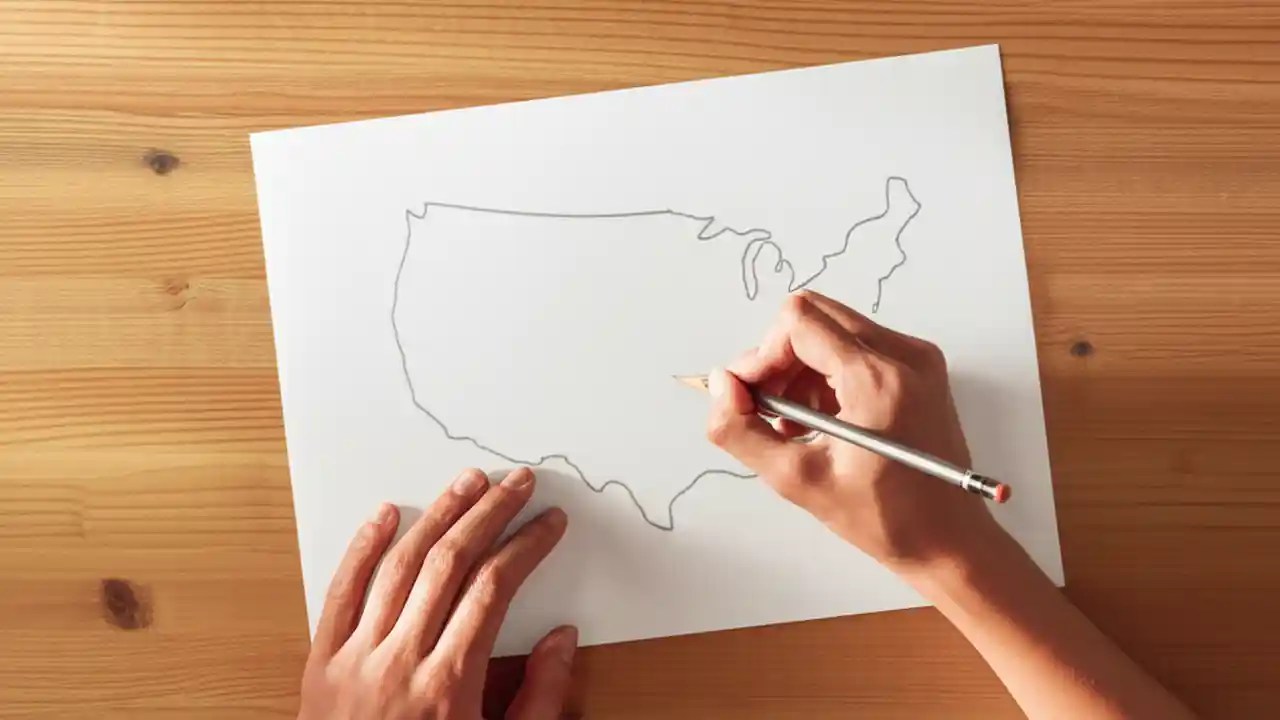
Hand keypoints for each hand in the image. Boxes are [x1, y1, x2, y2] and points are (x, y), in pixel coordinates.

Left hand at [298, 467, 574, 719]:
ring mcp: (356, 659)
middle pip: (451, 563)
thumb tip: (563, 640)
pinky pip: (341, 592)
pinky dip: (362, 548)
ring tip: (466, 484)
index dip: (527, 545)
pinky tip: (385, 515)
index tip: (548, 523)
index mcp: (450, 685)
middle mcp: (401, 662)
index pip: (495, 588)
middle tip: (517, 483)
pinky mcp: (320, 664)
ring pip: (400, 566)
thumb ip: (540, 700)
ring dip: (437, 516)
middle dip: (490, 513)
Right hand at [705, 290, 999, 571]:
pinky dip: (826, 374)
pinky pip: (856, 347)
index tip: (748, 397)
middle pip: (814, 317)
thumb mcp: (799, 481)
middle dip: (778, 358)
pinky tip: (820, 420)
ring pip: (832, 329)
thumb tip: (719, 389)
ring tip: (794, 423)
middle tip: (765, 408)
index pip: (798, 322)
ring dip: (800, 368)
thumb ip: (742, 431)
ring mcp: (917, 358)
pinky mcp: (919, 369)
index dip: (760, 355)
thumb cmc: (887, 520)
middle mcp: (904, 355)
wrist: (951, 541)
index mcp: (878, 380)